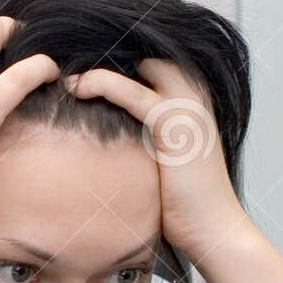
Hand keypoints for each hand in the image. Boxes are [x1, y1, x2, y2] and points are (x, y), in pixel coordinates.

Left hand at [66, 59, 247, 260]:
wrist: (213, 229)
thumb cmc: (185, 202)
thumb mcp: (164, 158)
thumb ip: (145, 134)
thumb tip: (108, 125)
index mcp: (194, 99)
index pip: (154, 59)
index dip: (119, 57)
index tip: (84, 61)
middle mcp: (195, 96)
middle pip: (149, 54)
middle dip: (109, 52)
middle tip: (72, 61)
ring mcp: (188, 107)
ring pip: (140, 66)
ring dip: (100, 66)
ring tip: (69, 76)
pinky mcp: (175, 124)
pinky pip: (134, 94)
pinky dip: (103, 84)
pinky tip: (80, 88)